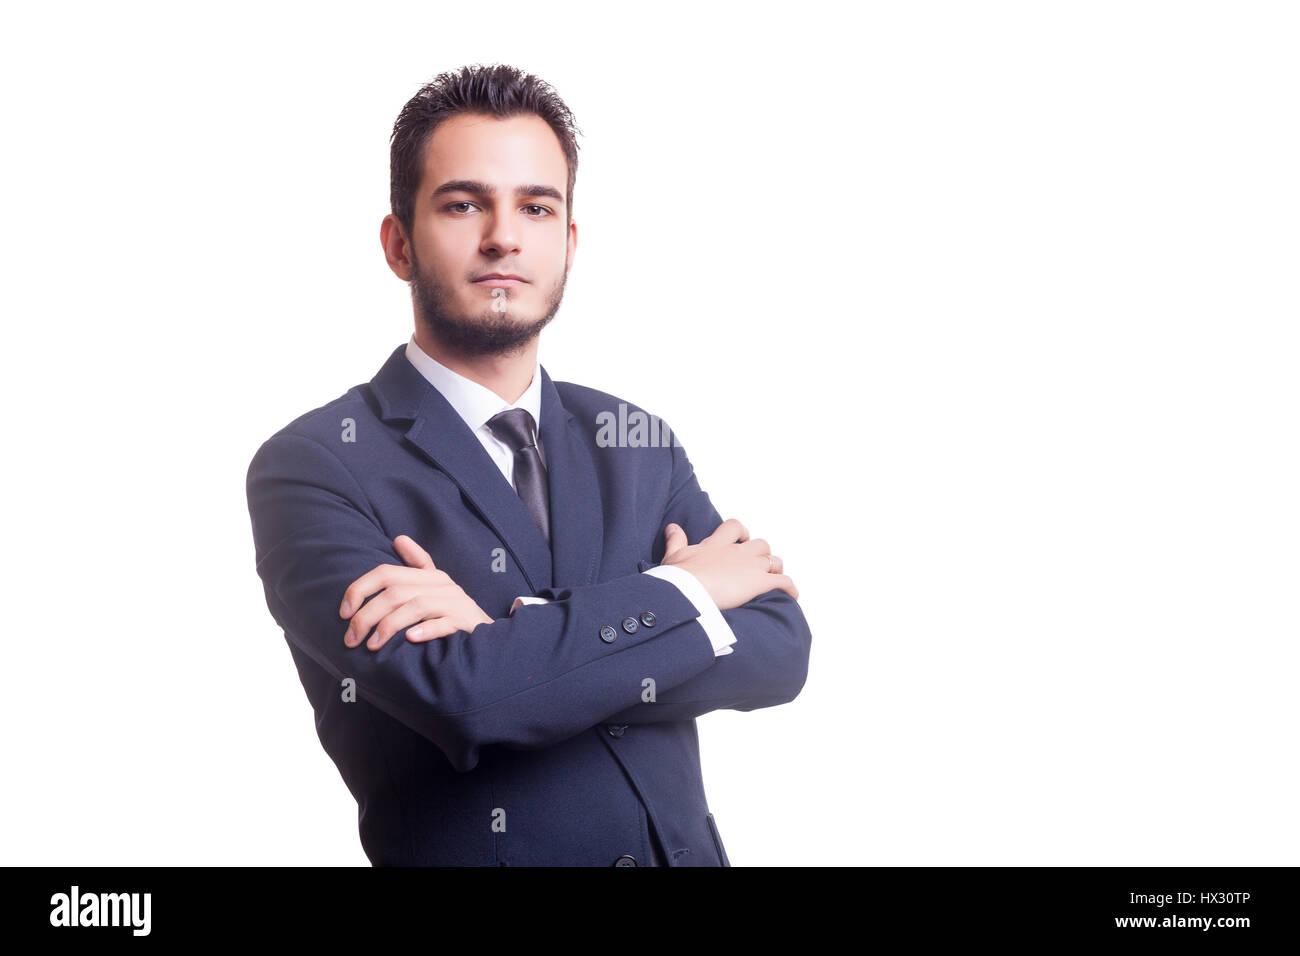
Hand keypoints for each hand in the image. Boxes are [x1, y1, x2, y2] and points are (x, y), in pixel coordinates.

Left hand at [339, 535, 493, 651]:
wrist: (488, 635)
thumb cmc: (453, 613)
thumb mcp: (435, 587)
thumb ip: (417, 564)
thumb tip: (399, 538)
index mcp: (428, 575)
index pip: (386, 573)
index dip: (360, 589)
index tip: (344, 612)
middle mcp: (441, 585)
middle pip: (395, 592)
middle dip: (367, 616)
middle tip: (351, 639)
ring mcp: (455, 603)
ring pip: (415, 606)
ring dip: (388, 626)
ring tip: (372, 645)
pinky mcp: (466, 622)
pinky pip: (444, 623)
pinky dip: (426, 630)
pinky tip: (410, 640)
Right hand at [660, 518, 797, 609]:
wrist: (687, 590)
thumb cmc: (677, 577)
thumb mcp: (673, 556)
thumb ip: (676, 540)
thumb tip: (672, 527)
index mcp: (717, 545)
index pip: (734, 527)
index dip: (742, 533)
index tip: (742, 540)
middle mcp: (737, 552)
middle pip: (760, 545)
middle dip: (762, 554)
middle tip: (757, 566)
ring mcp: (751, 566)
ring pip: (774, 560)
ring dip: (776, 569)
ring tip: (774, 579)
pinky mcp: (760, 582)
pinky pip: (783, 582)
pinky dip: (790, 588)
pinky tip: (792, 595)